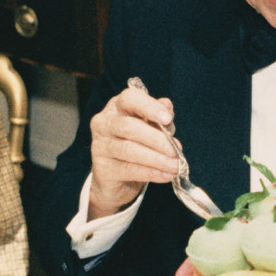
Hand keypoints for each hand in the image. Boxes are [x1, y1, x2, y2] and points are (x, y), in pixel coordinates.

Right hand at [87, 87, 179, 219]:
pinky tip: (166, 175)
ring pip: (129, 150)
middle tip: (176, 150)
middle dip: (156, 138)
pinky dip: (151, 173)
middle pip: (128, 126)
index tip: (167, 118)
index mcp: (117, 107)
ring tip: (176, 166)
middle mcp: (104, 123)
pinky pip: (129, 170)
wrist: (119, 177)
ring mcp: (100, 146)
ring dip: (157, 159)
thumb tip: (167, 107)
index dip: (149, 107)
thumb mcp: (153, 128)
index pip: (130, 99)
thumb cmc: (138, 144)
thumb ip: (160, 118)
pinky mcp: (103, 168)